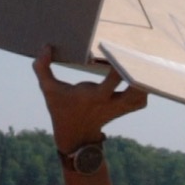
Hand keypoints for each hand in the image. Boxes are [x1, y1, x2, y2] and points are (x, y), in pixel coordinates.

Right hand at [33, 47, 147, 148]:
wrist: (74, 136)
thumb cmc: (61, 109)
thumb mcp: (48, 89)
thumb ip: (42, 68)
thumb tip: (45, 47)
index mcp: (94, 96)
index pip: (113, 81)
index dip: (117, 65)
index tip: (115, 51)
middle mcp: (110, 103)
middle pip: (135, 92)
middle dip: (137, 76)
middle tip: (133, 57)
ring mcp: (119, 108)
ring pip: (140, 98)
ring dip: (142, 83)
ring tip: (136, 65)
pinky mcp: (123, 110)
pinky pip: (140, 102)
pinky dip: (142, 91)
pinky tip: (136, 78)